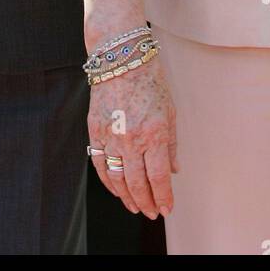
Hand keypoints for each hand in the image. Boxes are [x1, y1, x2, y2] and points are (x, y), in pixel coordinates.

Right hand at [88, 55, 177, 218]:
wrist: (121, 58)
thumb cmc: (150, 81)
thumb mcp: (169, 110)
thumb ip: (171, 144)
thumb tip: (174, 171)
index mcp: (154, 133)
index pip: (158, 178)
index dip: (163, 197)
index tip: (167, 209)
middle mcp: (132, 138)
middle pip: (138, 183)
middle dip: (147, 203)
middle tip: (152, 212)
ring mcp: (111, 136)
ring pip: (117, 179)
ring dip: (127, 197)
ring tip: (135, 206)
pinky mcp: (95, 131)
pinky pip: (100, 164)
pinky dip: (108, 181)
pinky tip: (116, 189)